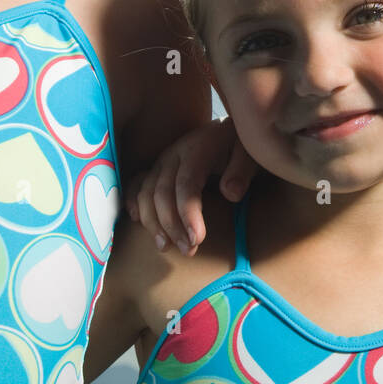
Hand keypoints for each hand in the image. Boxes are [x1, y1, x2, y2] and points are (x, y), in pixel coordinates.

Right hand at [126, 117, 256, 253]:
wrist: (227, 132)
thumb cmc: (239, 146)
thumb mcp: (249, 153)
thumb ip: (242, 170)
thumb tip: (230, 194)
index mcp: (198, 148)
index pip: (186, 183)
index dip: (188, 213)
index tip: (197, 239)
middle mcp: (174, 154)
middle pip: (162, 192)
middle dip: (172, 225)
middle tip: (189, 250)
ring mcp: (162, 161)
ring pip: (146, 192)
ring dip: (153, 222)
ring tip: (167, 247)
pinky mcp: (156, 169)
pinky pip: (137, 185)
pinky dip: (133, 203)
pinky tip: (138, 222)